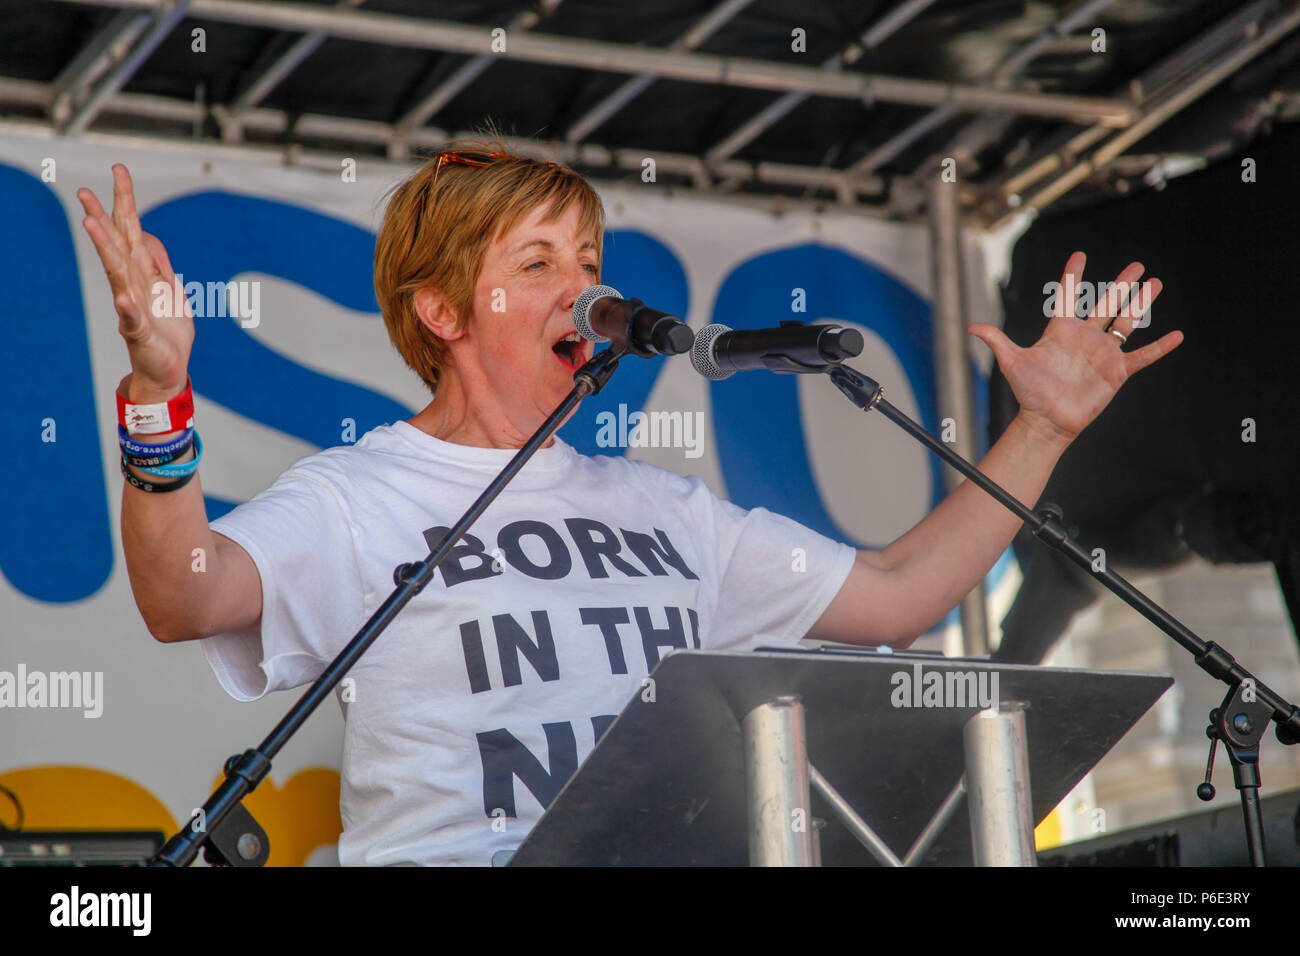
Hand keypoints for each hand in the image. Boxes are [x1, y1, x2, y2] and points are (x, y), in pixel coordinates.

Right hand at [77, 164, 193, 402]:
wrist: (168, 367)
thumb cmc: (167, 328)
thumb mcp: (169, 289)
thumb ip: (159, 262)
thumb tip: (147, 233)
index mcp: (142, 272)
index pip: (130, 230)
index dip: (125, 201)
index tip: (118, 170)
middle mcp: (132, 284)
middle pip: (116, 245)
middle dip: (102, 218)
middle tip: (83, 191)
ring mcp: (132, 306)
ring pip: (117, 273)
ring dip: (105, 249)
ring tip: (92, 225)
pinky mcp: (138, 331)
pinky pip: (132, 318)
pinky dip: (127, 308)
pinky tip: (122, 298)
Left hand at [967, 251, 1182, 447]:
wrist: (1046, 420)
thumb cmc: (1029, 392)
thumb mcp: (1012, 362)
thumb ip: (997, 341)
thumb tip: (971, 327)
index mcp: (1060, 330)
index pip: (1068, 295)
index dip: (1072, 275)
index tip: (1080, 254)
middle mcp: (1084, 337)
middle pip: (1106, 304)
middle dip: (1121, 284)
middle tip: (1137, 265)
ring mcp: (1102, 353)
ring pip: (1126, 323)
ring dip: (1141, 304)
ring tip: (1156, 283)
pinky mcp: (1116, 372)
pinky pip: (1142, 356)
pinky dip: (1159, 347)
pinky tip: (1176, 335)